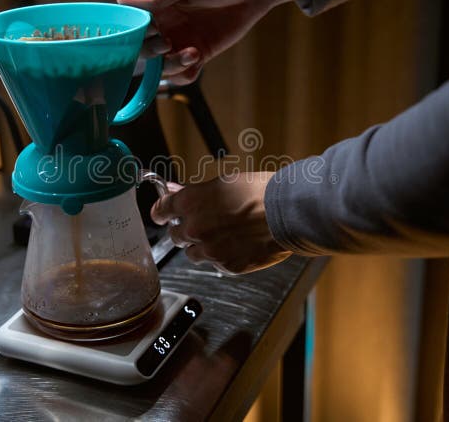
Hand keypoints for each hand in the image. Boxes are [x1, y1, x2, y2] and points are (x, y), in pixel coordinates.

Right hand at [117, 0, 308, 84]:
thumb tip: (122, 0)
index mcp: (153, 5)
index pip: (130, 26)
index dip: (133, 34)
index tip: (149, 31)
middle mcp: (162, 25)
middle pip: (141, 51)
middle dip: (152, 53)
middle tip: (169, 42)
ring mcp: (179, 42)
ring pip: (160, 68)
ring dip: (171, 66)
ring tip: (192, 53)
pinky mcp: (197, 55)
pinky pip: (182, 75)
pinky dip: (185, 74)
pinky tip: (197, 58)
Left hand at [151, 172, 291, 273]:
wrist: (287, 212)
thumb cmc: (260, 192)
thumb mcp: (223, 183)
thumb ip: (194, 192)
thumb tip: (174, 191)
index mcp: (191, 202)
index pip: (161, 210)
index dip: (160, 212)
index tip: (161, 215)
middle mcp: (195, 228)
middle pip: (175, 235)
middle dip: (185, 230)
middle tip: (202, 224)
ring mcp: (210, 250)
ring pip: (193, 253)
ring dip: (202, 246)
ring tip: (224, 235)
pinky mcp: (226, 266)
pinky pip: (215, 264)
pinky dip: (222, 257)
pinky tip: (238, 244)